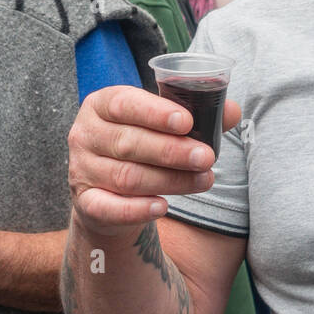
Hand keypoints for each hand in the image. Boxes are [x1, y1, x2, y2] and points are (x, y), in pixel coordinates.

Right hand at [67, 85, 240, 239]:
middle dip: (172, 151)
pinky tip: (163, 206)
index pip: (124, 103)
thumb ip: (198, 115)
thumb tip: (232, 111)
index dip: (155, 113)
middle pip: (129, 143)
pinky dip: (136, 209)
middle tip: (207, 157)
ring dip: (170, 180)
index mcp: (101, 105)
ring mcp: (82, 170)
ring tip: (205, 179)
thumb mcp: (164, 124)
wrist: (112, 190)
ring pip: (126, 177)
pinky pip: (109, 208)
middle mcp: (85, 135)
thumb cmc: (144, 145)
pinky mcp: (85, 202)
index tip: (187, 122)